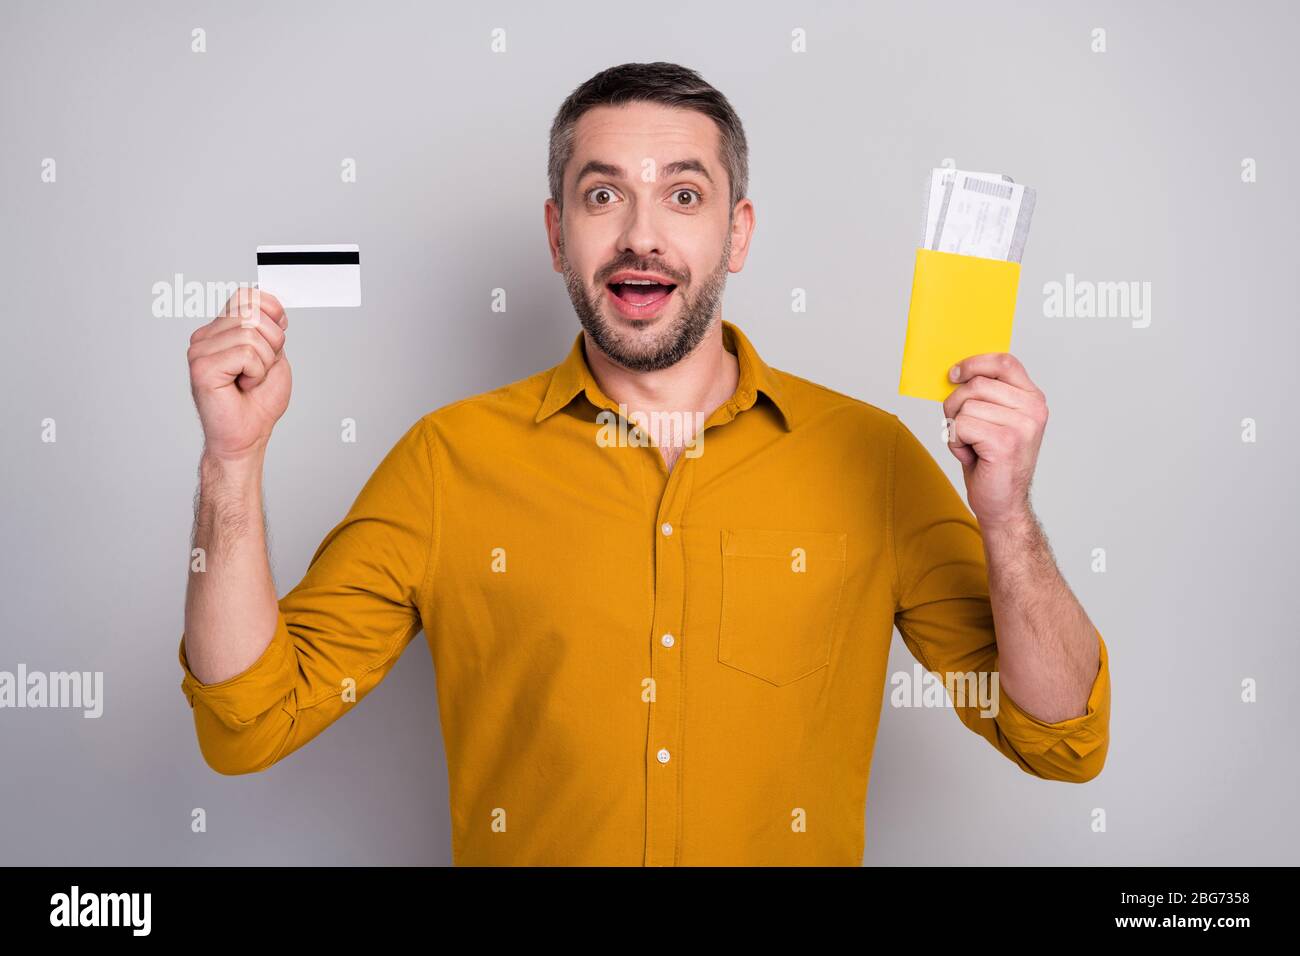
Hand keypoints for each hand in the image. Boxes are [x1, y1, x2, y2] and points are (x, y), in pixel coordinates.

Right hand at [187, 288, 290, 462]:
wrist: (246, 436)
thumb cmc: (257, 403)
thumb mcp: (274, 356)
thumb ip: (270, 328)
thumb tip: (270, 305)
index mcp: (220, 330)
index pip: (248, 296)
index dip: (272, 313)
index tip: (274, 343)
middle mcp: (206, 337)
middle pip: (253, 312)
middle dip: (272, 343)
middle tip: (260, 370)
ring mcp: (200, 350)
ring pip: (251, 333)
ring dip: (264, 363)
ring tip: (250, 380)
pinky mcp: (202, 367)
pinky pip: (246, 353)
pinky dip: (256, 373)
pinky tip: (243, 386)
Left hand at [942, 352, 1046, 528]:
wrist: (1003, 504)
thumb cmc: (992, 462)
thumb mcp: (992, 420)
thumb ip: (983, 395)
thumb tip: (955, 372)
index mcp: (1033, 399)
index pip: (1004, 362)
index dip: (974, 363)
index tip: (954, 374)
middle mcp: (1033, 409)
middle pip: (977, 383)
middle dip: (955, 404)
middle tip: (960, 427)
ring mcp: (1022, 426)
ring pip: (965, 405)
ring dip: (957, 427)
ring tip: (972, 446)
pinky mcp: (1005, 442)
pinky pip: (961, 426)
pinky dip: (956, 442)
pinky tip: (971, 456)